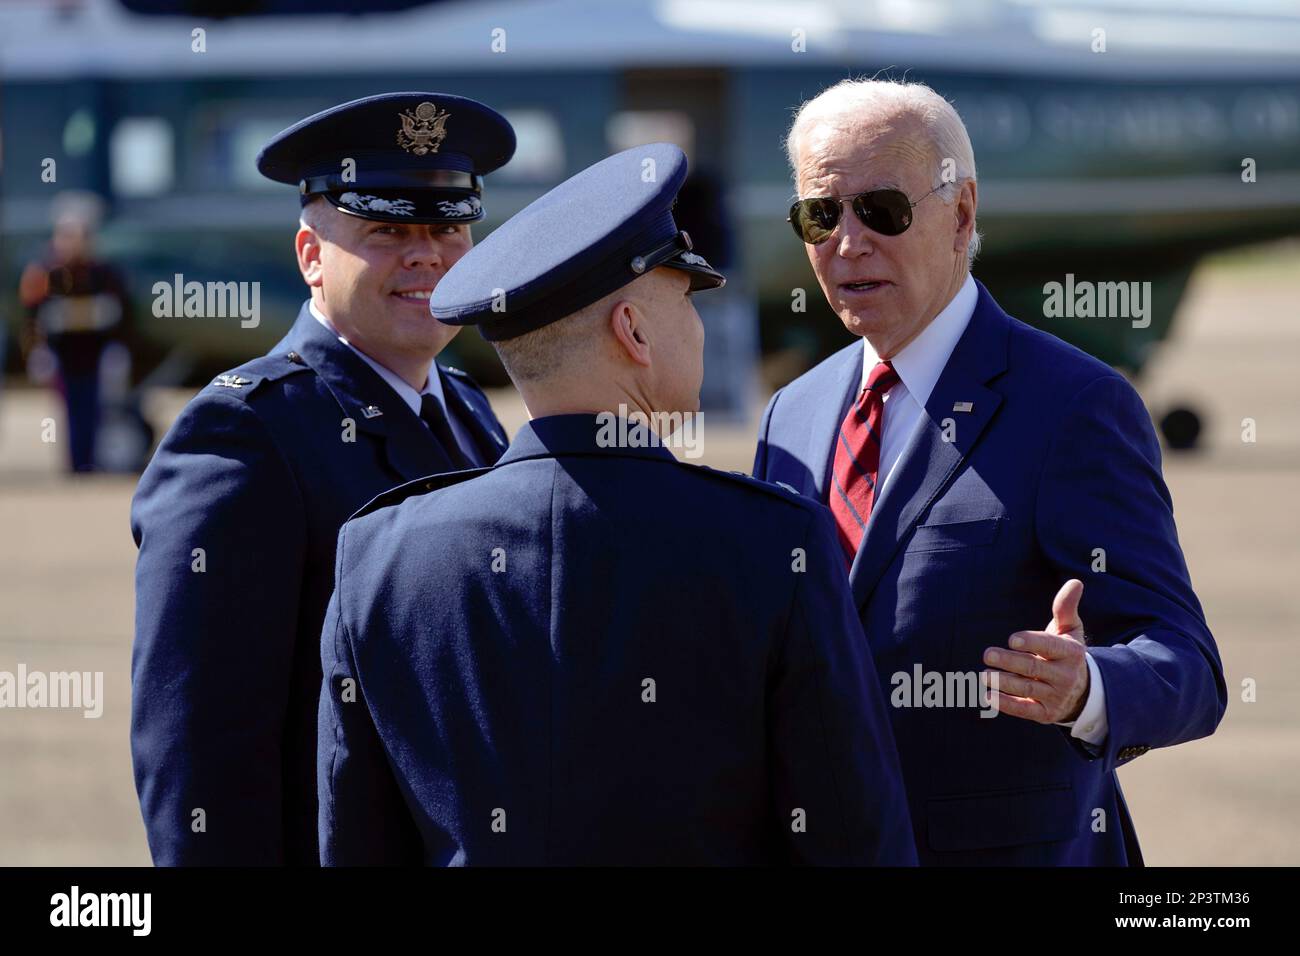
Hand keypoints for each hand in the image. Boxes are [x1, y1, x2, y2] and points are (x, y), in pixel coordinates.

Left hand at [981, 579, 1089, 722]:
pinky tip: (988, 697)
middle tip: (988, 654)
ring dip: (1005, 683)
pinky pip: (1026, 711)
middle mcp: (1066, 676)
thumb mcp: (1070, 630)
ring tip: (985, 675)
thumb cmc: (1066, 653)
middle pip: (1034, 668)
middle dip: (1010, 661)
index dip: (1032, 642)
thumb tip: (1075, 582)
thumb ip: (1066, 608)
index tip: (1012, 638)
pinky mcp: (1046, 713)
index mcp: (1071, 653)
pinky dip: (1007, 705)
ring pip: (1028, 689)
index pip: (1050, 646)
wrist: (1083, 690)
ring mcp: (1056, 696)